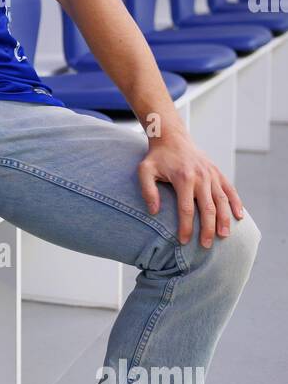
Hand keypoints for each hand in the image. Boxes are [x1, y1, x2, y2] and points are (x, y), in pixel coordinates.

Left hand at [138, 129, 243, 247]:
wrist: (172, 137)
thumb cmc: (157, 157)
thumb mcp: (145, 171)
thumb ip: (148, 191)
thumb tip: (154, 212)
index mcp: (183, 178)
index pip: (186, 209)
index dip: (186, 227)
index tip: (184, 241)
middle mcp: (201, 177)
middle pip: (208, 208)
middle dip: (208, 229)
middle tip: (206, 246)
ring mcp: (211, 174)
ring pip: (222, 200)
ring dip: (225, 219)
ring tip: (224, 236)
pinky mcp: (217, 172)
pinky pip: (230, 189)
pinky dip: (236, 203)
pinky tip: (239, 216)